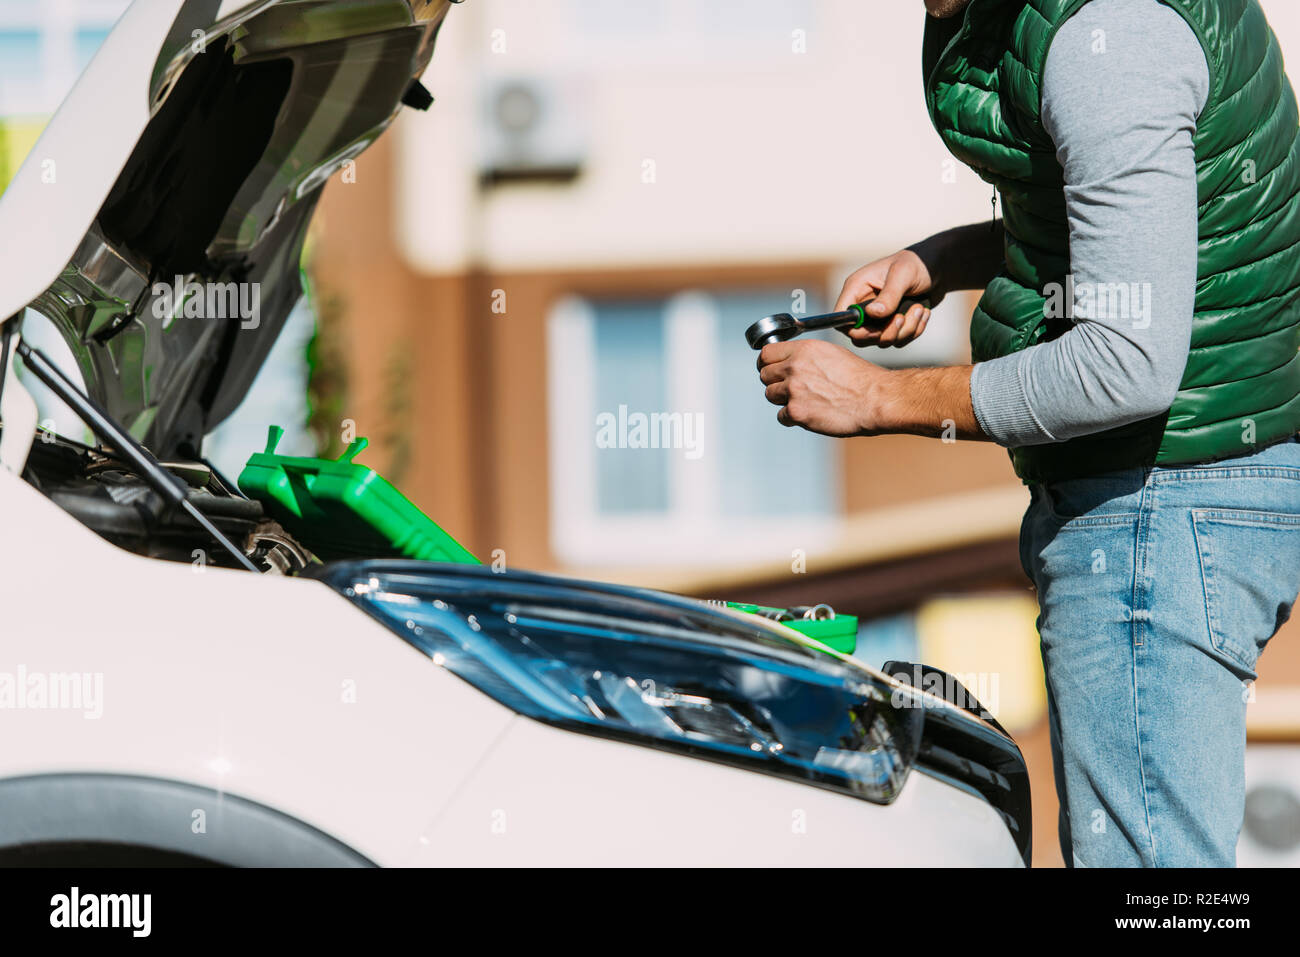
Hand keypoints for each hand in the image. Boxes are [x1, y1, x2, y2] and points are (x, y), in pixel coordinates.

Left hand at [757, 339, 892, 436]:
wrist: (875, 399)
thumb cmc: (860, 379)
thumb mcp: (832, 354)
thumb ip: (806, 356)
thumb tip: (789, 362)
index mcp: (804, 349)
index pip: (766, 353)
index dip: (767, 363)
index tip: (771, 369)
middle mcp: (795, 367)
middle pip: (764, 375)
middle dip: (775, 382)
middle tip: (790, 388)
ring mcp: (794, 390)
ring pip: (770, 394)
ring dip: (783, 400)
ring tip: (806, 401)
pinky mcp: (796, 412)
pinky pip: (781, 416)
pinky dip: (792, 418)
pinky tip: (810, 414)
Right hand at [834, 249, 932, 347]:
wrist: (936, 269)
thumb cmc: (916, 264)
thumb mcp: (902, 275)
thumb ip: (888, 296)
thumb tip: (873, 314)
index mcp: (857, 288)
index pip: (842, 316)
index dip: (854, 329)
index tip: (876, 328)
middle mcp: (864, 304)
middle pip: (860, 336)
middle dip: (884, 333)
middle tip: (901, 319)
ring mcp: (878, 316)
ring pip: (882, 340)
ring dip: (904, 330)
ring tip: (919, 309)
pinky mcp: (893, 324)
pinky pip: (898, 340)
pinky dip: (913, 331)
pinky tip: (922, 313)